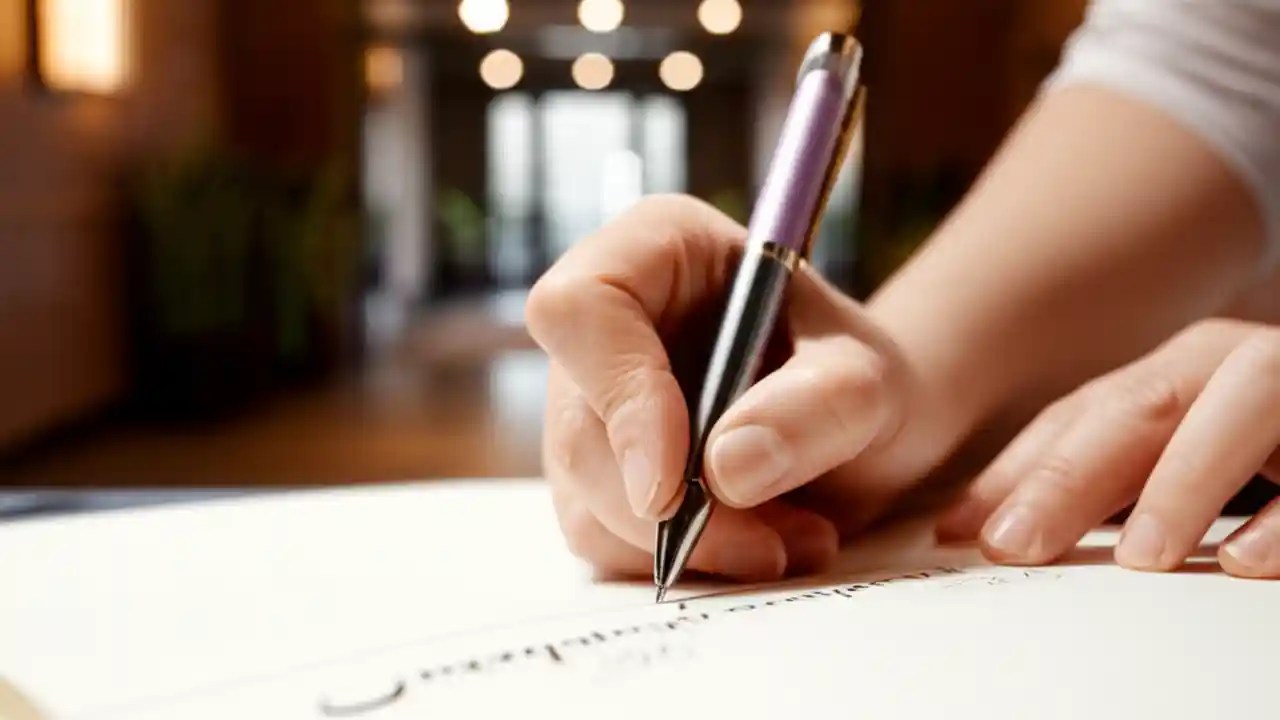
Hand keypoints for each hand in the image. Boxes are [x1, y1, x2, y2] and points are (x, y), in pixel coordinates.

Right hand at [526, 195, 943, 581]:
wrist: (859, 432)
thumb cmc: (854, 377)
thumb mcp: (870, 380)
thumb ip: (819, 406)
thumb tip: (724, 468)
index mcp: (655, 250)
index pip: (581, 308)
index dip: (619, 393)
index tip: (678, 482)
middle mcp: (605, 324)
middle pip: (579, 425)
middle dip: (670, 508)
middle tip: (771, 544)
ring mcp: (589, 403)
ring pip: (585, 496)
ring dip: (686, 546)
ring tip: (791, 541)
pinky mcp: (597, 474)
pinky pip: (604, 538)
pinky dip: (682, 561)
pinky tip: (758, 546)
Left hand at [937, 319, 1279, 577]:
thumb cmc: (1267, 447)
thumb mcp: (1182, 454)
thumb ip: (1108, 482)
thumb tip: (974, 526)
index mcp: (1179, 371)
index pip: (1081, 415)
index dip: (1015, 469)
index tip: (957, 532)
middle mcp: (1234, 367)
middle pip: (1137, 407)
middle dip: (1068, 476)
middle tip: (1012, 546)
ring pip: (1238, 404)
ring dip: (1185, 481)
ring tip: (1139, 558)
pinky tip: (1246, 564)